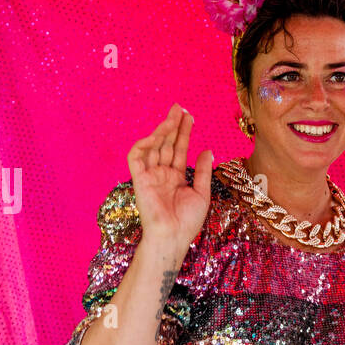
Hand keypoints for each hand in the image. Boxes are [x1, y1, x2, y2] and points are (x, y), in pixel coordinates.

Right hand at [128, 104, 212, 261]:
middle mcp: (161, 174)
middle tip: (180, 108)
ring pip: (153, 146)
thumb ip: (203, 171)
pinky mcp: (139, 179)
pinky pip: (136, 157)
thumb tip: (208, 150)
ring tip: (174, 116)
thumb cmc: (187, 221)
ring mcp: (150, 176)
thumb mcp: (201, 193)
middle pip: (166, 144)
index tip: (189, 117)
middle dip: (173, 126)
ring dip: (162, 130)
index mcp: (175, 177)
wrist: (173, 236)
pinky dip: (143, 144)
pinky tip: (156, 135)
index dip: (183, 133)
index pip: (178, 150)